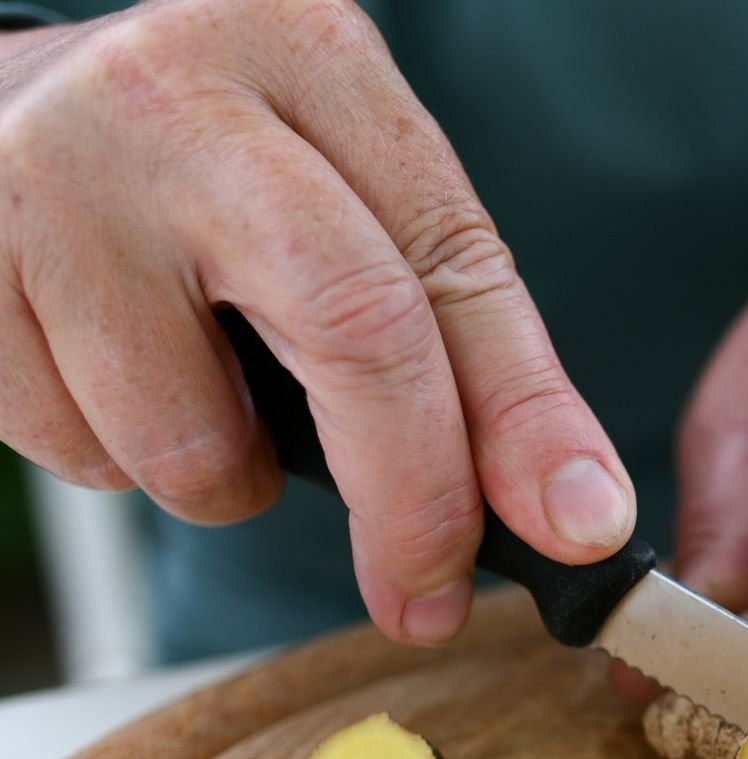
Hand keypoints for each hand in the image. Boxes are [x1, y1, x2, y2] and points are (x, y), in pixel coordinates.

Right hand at [0, 0, 632, 644]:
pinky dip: (118, 458)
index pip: (447, 270)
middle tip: (424, 592)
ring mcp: (51, 181)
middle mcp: (179, 100)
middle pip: (353, 333)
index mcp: (308, 59)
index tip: (577, 531)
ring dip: (228, 476)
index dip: (525, 423)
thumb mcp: (348, 203)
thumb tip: (573, 511)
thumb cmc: (208, 170)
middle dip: (413, 502)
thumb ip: (465, 343)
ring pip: (192, 440)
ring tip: (202, 386)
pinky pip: (79, 455)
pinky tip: (107, 367)